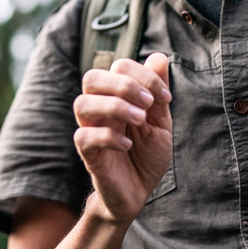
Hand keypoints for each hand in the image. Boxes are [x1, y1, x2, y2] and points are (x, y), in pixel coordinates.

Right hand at [72, 53, 172, 224]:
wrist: (138, 191)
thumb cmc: (146, 155)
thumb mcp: (160, 121)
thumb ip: (157, 92)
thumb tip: (158, 57)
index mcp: (116, 97)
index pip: (118, 67)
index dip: (144, 75)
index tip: (165, 97)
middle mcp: (99, 109)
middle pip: (91, 78)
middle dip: (123, 85)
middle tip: (147, 104)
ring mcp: (91, 130)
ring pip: (82, 103)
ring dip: (115, 107)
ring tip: (139, 121)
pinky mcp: (88, 154)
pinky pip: (84, 136)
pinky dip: (109, 136)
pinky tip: (128, 145)